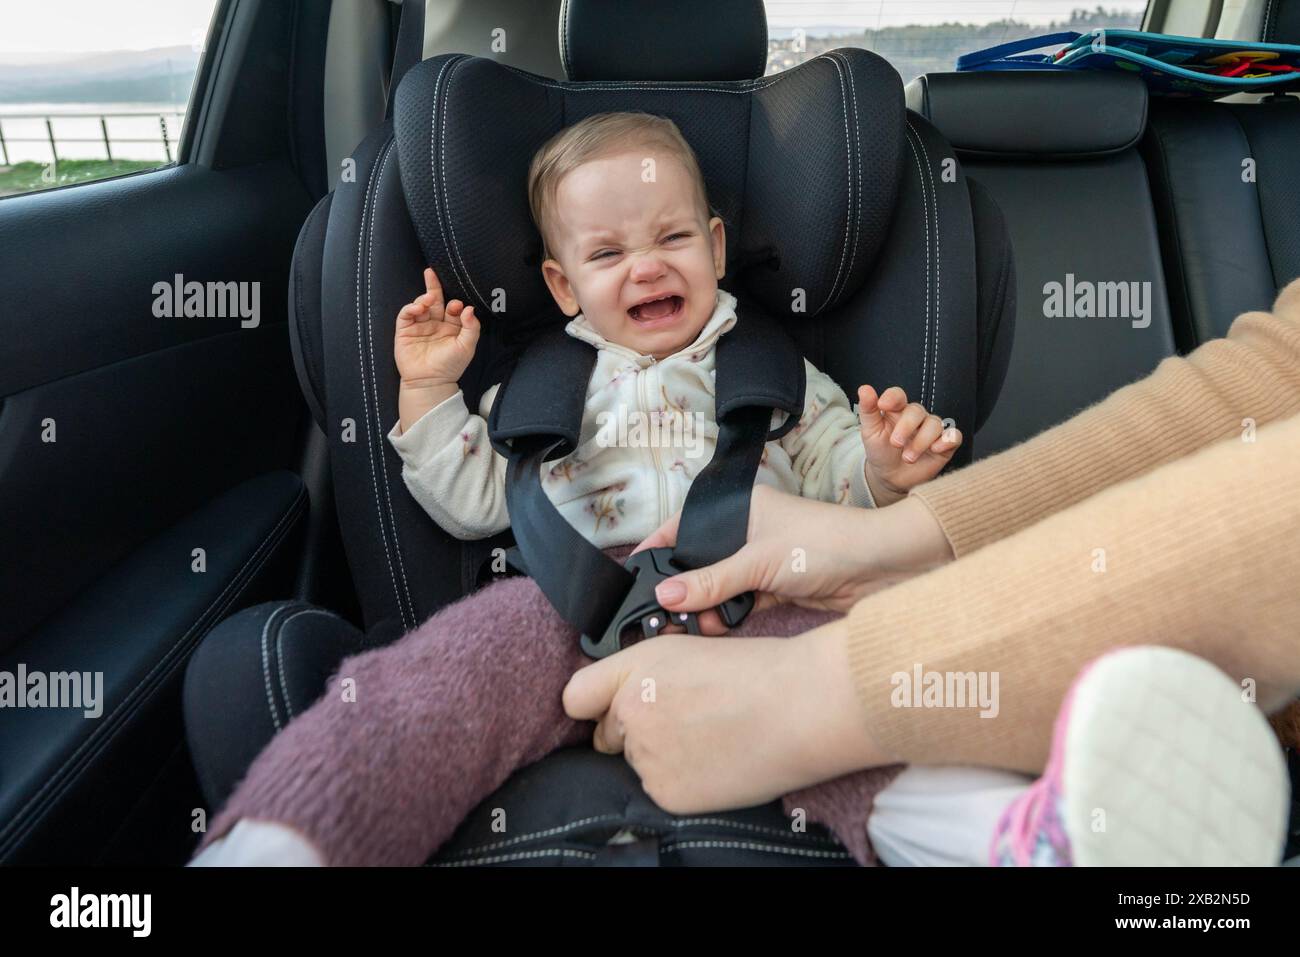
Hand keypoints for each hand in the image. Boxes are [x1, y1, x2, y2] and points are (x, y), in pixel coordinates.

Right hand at [394, 266, 479, 389]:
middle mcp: (435, 324)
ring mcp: (420, 326)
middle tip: (432, 272)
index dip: (455, 304)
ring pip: (420, 305)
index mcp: (451, 327)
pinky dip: (410, 308)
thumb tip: (469, 309)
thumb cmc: (450, 366)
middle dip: (434, 286)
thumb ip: (471, 327)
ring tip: (427, 300)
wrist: (430, 382)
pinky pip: (406, 314)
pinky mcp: (405, 330)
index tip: (457, 307)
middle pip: (435, 300)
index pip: (453, 308)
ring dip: (423, 298)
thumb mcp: (467, 347)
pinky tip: (417, 307)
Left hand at [562, 622, 889, 813]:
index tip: (603, 708)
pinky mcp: (666, 791)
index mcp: (635, 668)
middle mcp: (630, 710)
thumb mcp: (692, 651)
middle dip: (632, 732)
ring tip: (711, 738)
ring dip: (662, 755)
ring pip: (637, 762)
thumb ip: (648, 673)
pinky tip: (717, 760)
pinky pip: (661, 788)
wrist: (803, 706)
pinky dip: (683, 781)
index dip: (591, 702)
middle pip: (606, 734)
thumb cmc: (762, 672)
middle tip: (681, 722)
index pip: (576, 695)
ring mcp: (646, 755)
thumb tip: (633, 694)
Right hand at [632, 484, 952, 634]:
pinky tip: (712, 630)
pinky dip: (727, 617)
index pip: (684, 525)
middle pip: (700, 561)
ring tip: (687, 628)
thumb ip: (712, 581)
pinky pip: (740, 604)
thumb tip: (665, 597)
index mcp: (741, 507)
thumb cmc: (828, 543)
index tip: (634, 575)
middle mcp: (749, 530)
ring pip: (719, 586)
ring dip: (705, 608)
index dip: (658, 549)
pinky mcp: (777, 588)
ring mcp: (763, 561)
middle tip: (660, 615)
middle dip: (683, 588)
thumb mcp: (761, 561)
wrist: (884, 568)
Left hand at [857, 385, 961, 505]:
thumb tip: (864, 389)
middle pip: (917, 410)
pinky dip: (947, 440)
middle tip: (895, 444)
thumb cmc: (880, 452)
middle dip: (906, 427)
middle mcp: (916, 418)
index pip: (898, 395)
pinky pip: (954, 436)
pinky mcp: (945, 445)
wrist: (890, 478)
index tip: (883, 405)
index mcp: (897, 410)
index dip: (892, 397)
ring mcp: (932, 430)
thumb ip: (868, 410)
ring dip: (922, 441)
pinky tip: (935, 449)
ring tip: (908, 458)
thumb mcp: (870, 432)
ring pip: (935, 423)